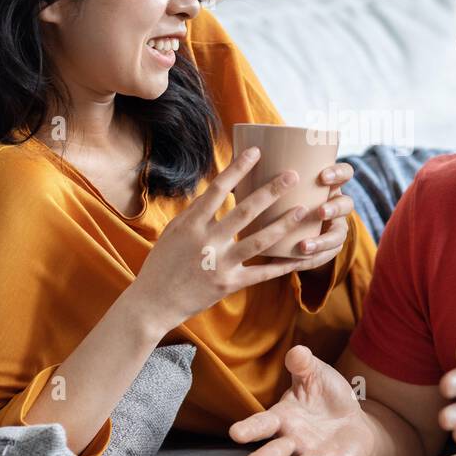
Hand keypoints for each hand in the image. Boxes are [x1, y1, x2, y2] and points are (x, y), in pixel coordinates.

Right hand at [129, 147, 325, 337]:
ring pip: (258, 241)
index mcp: (190, 224)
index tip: (256, 152)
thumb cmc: (163, 263)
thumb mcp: (173, 232)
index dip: (237, 169)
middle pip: (244, 212)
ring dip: (282, 225)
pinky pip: (260, 274)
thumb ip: (196, 212)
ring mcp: (219, 264)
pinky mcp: (228, 285)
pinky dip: (281, 266)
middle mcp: (206, 242)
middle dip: (270, 192)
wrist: (153, 302)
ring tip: (303, 209)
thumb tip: (219, 190)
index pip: (217, 190)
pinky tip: (300, 257)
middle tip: (292, 175)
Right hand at [229, 345, 374, 455]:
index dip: (249, 428)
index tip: (235, 433)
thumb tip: (297, 351)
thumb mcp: (316, 375)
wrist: (354, 420)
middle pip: (275, 451)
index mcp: (284, 418)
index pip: (263, 423)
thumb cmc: (326, 396)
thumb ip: (304, 365)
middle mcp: (293, 441)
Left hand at [270, 161, 355, 273]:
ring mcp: (335, 228)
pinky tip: (297, 263)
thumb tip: (235, 167)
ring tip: (304, 246)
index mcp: (327, 185)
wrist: (288, 229)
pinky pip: (327, 257)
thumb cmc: (281, 201)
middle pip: (347, 203)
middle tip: (320, 211)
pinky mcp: (328, 249)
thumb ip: (267, 179)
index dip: (338, 173)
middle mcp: (336, 205)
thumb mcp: (280, 188)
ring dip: (324, 240)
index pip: (345, 173)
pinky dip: (312, 260)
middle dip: (335, 208)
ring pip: (340, 234)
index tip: (322, 176)